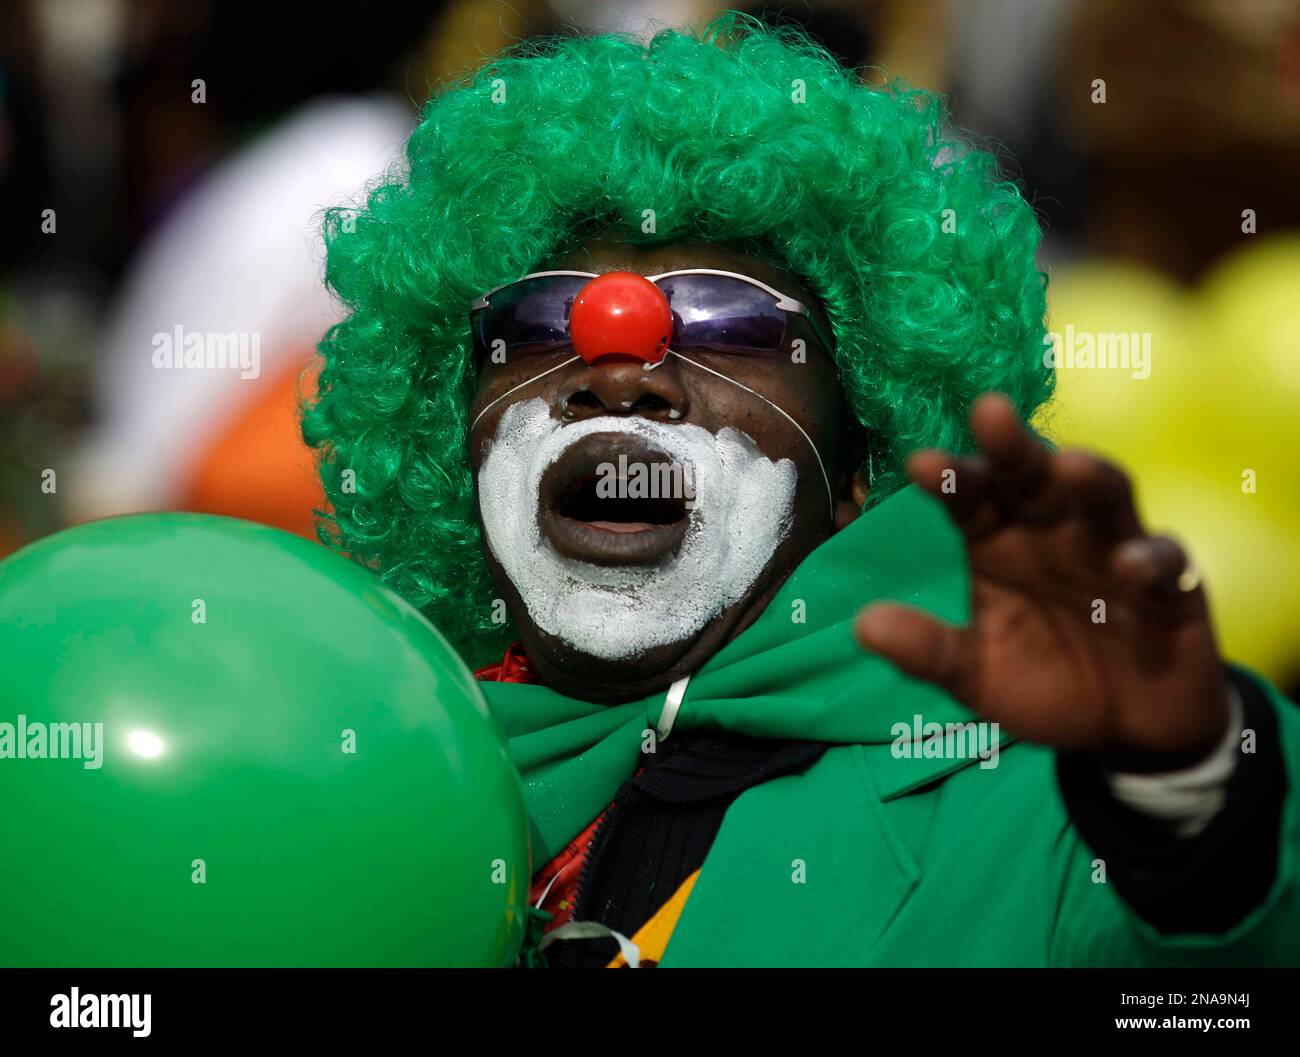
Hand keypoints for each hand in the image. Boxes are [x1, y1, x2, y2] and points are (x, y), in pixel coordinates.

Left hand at [855, 393, 1230, 770]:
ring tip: (1067, 465)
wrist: (1123, 728)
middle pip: (1034, 478)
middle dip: (1013, 446)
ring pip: (1106, 499)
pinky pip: (1164, 562)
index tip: (921, 463)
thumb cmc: (1041, 681)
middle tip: (990, 410)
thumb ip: (927, 650)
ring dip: (1090, 478)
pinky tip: (1131, 565)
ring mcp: (1114, 551)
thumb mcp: (974, 676)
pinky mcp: (1171, 587)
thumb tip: (862, 626)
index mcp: (998, 543)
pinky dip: (1150, 560)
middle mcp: (1053, 533)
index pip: (971, 499)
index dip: (950, 479)